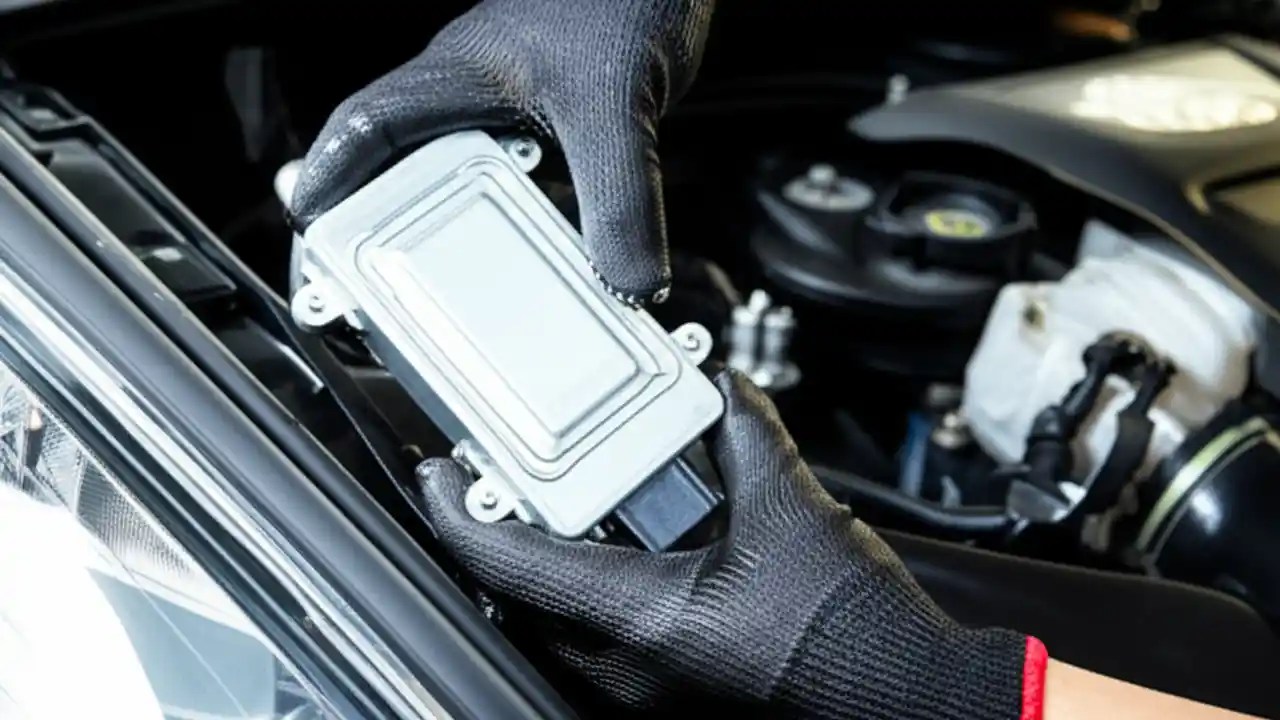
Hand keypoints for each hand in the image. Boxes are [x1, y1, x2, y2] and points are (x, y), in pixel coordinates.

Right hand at [290, 0, 716, 302]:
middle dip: (376, 223)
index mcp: (454, 79)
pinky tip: (539, 251)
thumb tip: (630, 283)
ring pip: (460, 174)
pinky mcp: (558, 115)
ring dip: (450, 225)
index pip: (364, 130)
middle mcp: (474, 93)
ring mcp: (515, 103)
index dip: (329, 182)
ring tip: (442, 283)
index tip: (308, 234)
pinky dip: (520, 219)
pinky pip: (522, 178)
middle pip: (400, 164)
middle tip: (368, 279)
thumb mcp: (613, 107)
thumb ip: (621, 201)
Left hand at [419, 371, 1039, 718]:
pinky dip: (595, 591)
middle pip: (521, 599)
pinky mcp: (673, 697)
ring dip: (550, 565)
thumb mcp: (794, 512)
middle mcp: (630, 671)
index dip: (459, 512)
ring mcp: (648, 695)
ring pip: (559, 625)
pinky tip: (625, 552)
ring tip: (562, 506)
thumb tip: (726, 392)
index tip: (439, 473)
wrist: (913, 698)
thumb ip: (746, 437)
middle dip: (502, 538)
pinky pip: (602, 643)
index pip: (512, 565)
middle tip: (501, 481)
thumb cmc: (857, 635)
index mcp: (644, 621)